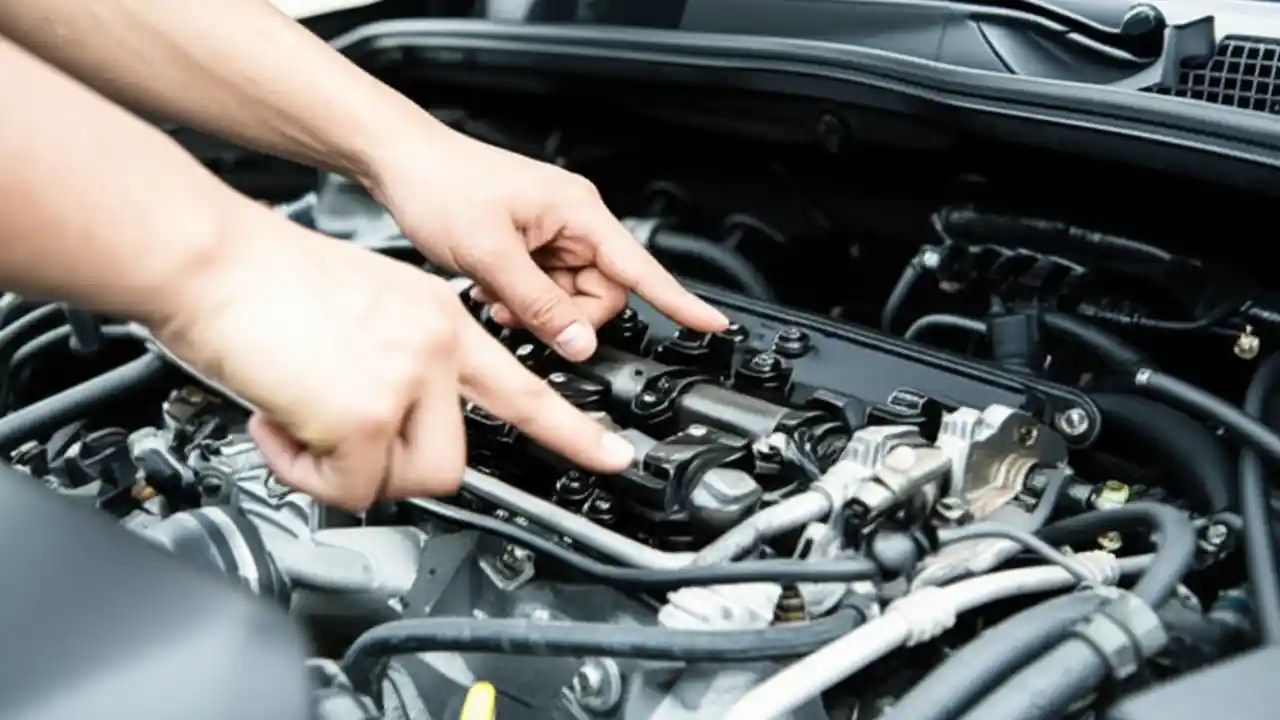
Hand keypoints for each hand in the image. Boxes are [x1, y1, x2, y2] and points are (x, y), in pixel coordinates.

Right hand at [150, 213, 634, 510]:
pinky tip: (279, 421)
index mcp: (441, 317)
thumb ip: (400, 365)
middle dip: (391, 469)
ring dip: (342, 470)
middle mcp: (438, 345)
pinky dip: (303, 471)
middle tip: (342, 447)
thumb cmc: (263, 282)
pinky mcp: (367, 411)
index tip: (612, 456)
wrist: (211, 255)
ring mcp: (409, 377)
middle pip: (454, 461)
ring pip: (400, 480)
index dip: (573, 429)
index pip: (526, 381)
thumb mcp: (363, 310)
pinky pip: (346, 488)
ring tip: (300, 420)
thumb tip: (389, 425)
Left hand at [368, 127, 728, 359]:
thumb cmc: (442, 185)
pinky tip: (491, 289)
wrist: (401, 162)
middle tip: (519, 314)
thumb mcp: (491, 255)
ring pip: (569, 298)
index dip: (679, 302)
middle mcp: (573, 222)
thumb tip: (581, 342)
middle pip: (601, 295)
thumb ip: (540, 304)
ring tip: (494, 297)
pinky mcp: (531, 244)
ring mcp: (552, 233)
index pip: (642, 268)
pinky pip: (545, 288)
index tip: (711, 324)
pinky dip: (521, 299)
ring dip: (536, 310)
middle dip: (564, 316)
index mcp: (578, 213)